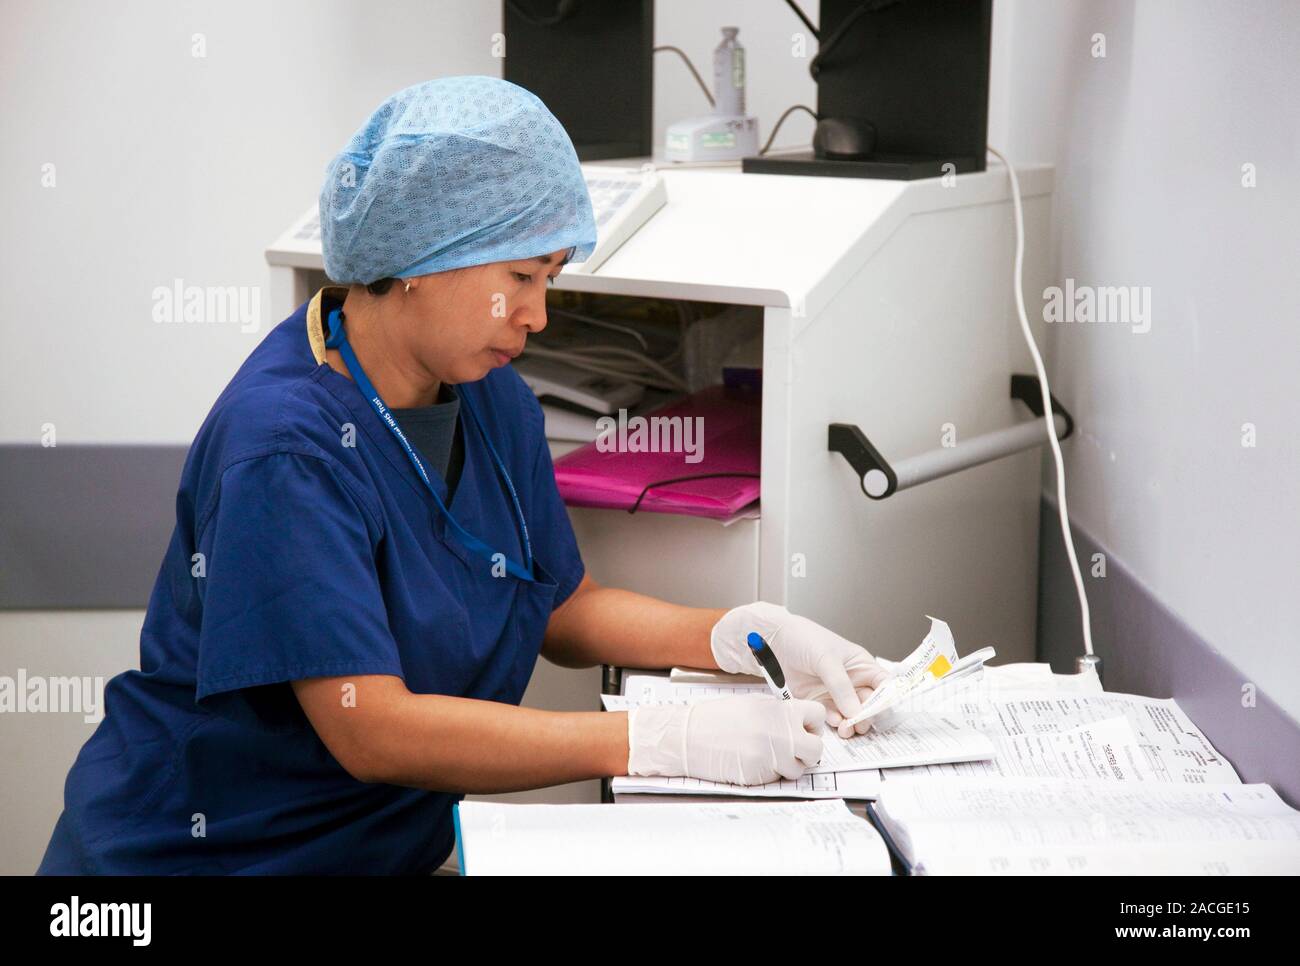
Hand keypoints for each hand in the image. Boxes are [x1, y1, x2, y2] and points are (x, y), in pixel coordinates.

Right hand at [626, 695, 825, 785]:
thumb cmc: (716, 719)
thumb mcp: (752, 705)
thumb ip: (778, 713)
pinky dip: (768, 774)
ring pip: (798, 769)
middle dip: (806, 752)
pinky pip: (776, 779)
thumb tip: (798, 723)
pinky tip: (751, 763)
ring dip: (787, 767)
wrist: (688, 736)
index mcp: (779, 710)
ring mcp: (771, 755)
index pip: (817, 716)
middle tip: (792, 751)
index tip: (803, 729)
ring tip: (767, 757)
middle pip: (816, 749)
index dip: (812, 725)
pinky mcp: (760, 775)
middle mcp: (780, 732)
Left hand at [710, 601, 890, 737]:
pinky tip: (835, 722)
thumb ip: (841, 686)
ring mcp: (837, 693)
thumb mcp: (826, 659)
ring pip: (852, 714)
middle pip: (870, 705)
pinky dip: (836, 722)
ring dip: (852, 723)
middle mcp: (853, 681)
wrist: (775, 642)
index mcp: (862, 665)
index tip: (881, 713)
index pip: (884, 686)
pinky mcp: (820, 701)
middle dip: (867, 717)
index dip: (886, 700)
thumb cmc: (804, 639)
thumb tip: (855, 711)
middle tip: (861, 724)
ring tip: (847, 728)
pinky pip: (833, 716)